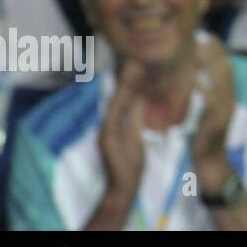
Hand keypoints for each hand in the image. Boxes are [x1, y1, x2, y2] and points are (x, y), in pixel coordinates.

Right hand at [99, 60, 146, 204]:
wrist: (123, 187)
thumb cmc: (131, 164)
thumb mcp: (137, 136)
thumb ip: (137, 118)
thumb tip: (141, 99)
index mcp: (116, 123)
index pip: (123, 98)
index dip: (129, 81)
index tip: (138, 63)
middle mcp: (108, 124)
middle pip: (117, 97)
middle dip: (126, 78)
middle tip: (135, 58)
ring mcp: (105, 131)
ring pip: (115, 103)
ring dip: (123, 85)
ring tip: (132, 67)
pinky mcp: (106, 139)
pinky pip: (114, 117)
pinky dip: (119, 103)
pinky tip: (126, 91)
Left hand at [190, 35, 236, 188]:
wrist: (210, 163)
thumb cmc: (203, 136)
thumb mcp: (206, 111)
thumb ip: (204, 94)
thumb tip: (196, 77)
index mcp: (226, 95)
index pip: (225, 67)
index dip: (218, 51)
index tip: (207, 34)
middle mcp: (229, 100)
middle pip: (225, 70)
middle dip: (215, 52)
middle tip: (204, 35)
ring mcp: (225, 111)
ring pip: (221, 82)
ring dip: (211, 65)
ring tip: (200, 49)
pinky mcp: (217, 123)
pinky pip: (212, 104)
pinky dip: (206, 90)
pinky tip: (197, 80)